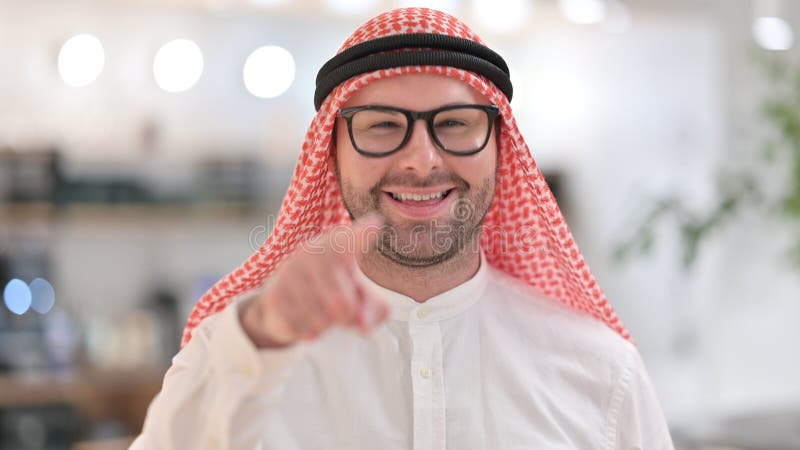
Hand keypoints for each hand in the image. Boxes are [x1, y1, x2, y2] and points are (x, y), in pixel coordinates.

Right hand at [240, 214, 388, 348]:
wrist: (286, 304)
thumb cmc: (336, 293)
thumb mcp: (363, 299)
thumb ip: (375, 310)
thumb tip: (363, 325)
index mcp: (338, 245)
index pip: (349, 240)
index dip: (362, 234)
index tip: (376, 224)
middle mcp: (311, 252)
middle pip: (343, 304)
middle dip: (347, 317)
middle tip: (342, 309)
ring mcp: (289, 272)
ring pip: (322, 321)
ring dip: (326, 326)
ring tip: (320, 311)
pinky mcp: (274, 295)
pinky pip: (303, 330)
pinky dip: (309, 333)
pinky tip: (303, 319)